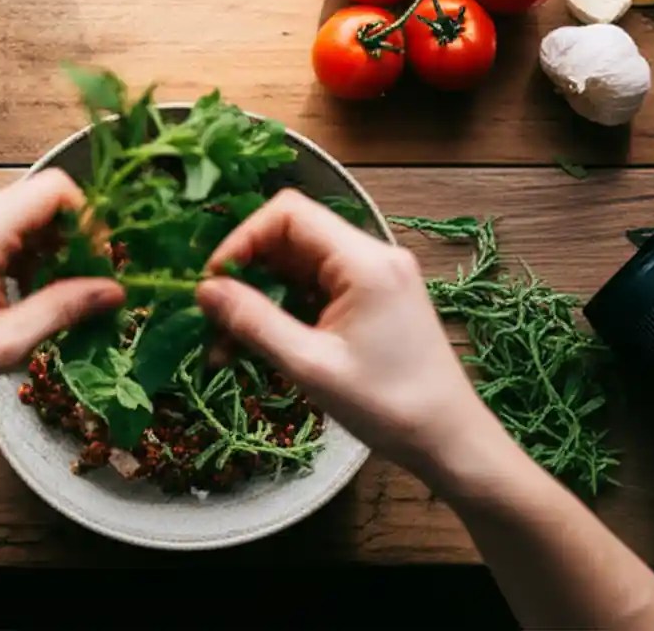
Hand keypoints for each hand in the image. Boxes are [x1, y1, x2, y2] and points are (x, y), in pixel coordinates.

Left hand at [0, 170, 124, 451]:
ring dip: (40, 250)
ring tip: (48, 301)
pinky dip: (11, 256)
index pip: (52, 190)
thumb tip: (114, 290)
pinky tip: (14, 299)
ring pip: (11, 217)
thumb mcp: (4, 345)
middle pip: (33, 201)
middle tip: (84, 287)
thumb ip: (63, 308)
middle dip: (67, 239)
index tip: (101, 261)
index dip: (88, 220)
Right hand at [195, 190, 502, 475]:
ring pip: (299, 267)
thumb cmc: (386, 405)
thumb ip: (253, 322)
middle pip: (291, 237)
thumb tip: (204, 290)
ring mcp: (375, 278)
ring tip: (227, 345)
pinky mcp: (374, 301)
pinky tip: (259, 347)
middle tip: (213, 318)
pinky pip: (317, 290)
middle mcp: (372, 255)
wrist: (449, 440)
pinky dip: (284, 312)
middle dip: (246, 273)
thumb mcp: (310, 365)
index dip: (242, 238)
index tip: (212, 282)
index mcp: (364, 261)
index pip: (288, 213)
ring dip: (260, 298)